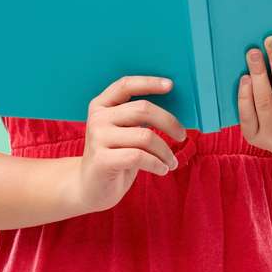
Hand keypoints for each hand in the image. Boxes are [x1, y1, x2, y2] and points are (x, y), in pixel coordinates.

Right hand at [69, 75, 188, 214]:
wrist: (89, 188)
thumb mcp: (122, 132)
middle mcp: (98, 118)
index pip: (125, 85)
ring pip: (145, 136)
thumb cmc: (114, 157)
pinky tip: (162, 169)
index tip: (170, 85)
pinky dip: (157, 164)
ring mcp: (98, 138)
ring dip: (166, 151)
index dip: (148, 83)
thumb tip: (172, 113)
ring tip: (171, 161)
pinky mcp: (102, 160)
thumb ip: (137, 118)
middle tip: (182, 135)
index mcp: (101, 105)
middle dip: (169, 122)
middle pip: (142, 109)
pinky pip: (140, 157)